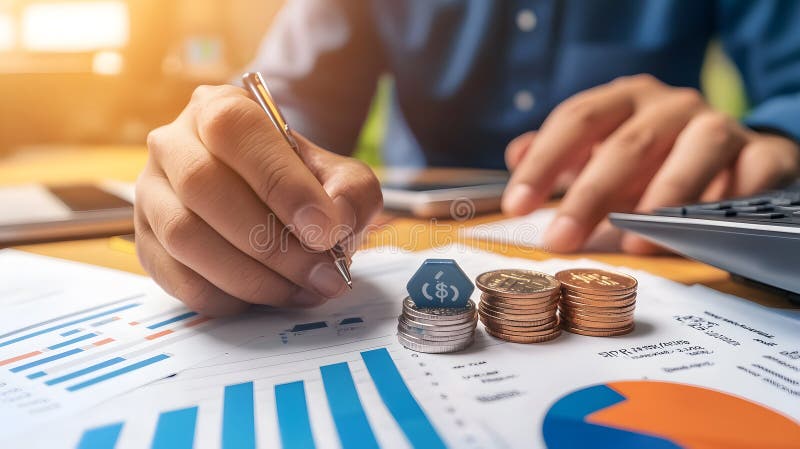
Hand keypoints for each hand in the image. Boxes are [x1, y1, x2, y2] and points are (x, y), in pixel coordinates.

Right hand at [136, 85, 381, 315]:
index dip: (281, 183)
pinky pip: (178, 279)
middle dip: (270, 242)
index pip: (235, 131)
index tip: (325, 230)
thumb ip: (351, 192)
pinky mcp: (146, 245)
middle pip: (202, 186)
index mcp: (219, 108)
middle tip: (321, 274)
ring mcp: (151, 195)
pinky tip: (270, 297)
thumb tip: (333, 221)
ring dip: (252, 275)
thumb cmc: (305, 188)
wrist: (275, 210)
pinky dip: (230, 297)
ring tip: (303, 290)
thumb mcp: (342, 178)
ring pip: (184, 236)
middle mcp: (173, 144)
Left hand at [502, 74, 799, 252]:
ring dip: (664, 196)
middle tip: (561, 238)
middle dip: (590, 195)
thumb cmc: (654, 157)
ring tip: (635, 243)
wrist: (731, 154)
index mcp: (627, 97)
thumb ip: (562, 155)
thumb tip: (515, 155)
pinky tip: (700, 231)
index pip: (578, 118)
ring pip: (698, 149)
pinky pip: (753, 173)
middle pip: (628, 143)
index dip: (544, 162)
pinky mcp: (763, 154)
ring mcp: (721, 127)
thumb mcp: (603, 149)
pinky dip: (728, 200)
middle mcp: (672, 106)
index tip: (517, 205)